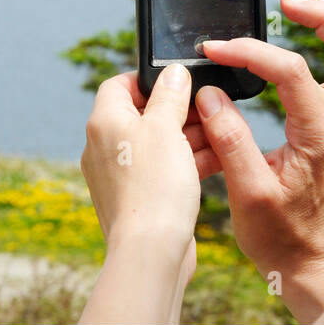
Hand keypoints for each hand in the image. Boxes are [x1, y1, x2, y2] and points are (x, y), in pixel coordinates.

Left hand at [78, 64, 200, 324]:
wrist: (151, 251)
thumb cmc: (154, 187)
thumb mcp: (167, 128)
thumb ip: (170, 97)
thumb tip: (173, 73)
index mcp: (104, 122)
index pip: (118, 84)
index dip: (147, 79)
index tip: (178, 81)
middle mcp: (105, 147)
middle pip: (141, 114)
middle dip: (177, 110)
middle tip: (207, 107)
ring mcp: (119, 175)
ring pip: (156, 143)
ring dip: (187, 136)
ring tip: (219, 133)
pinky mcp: (137, 198)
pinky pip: (161, 170)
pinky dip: (185, 162)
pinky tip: (215, 160)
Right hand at [190, 0, 323, 322]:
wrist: (309, 263)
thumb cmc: (278, 236)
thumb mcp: (246, 195)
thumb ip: (230, 141)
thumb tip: (211, 95)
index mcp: (316, 135)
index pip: (289, 71)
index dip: (249, 52)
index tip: (214, 49)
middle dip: (323, 19)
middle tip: (286, 2)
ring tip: (315, 2)